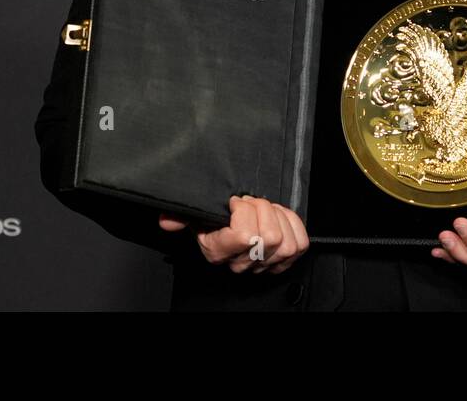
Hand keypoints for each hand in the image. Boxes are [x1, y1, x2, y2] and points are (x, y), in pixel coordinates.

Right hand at [158, 194, 309, 273]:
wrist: (230, 233)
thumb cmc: (214, 222)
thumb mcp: (196, 216)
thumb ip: (180, 215)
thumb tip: (166, 220)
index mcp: (220, 252)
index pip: (244, 236)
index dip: (245, 211)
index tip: (236, 202)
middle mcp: (242, 263)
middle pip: (270, 237)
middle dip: (263, 210)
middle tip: (252, 203)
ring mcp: (265, 264)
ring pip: (286, 243)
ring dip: (279, 218)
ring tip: (265, 210)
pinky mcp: (285, 260)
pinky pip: (299, 244)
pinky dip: (293, 225)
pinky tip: (279, 217)